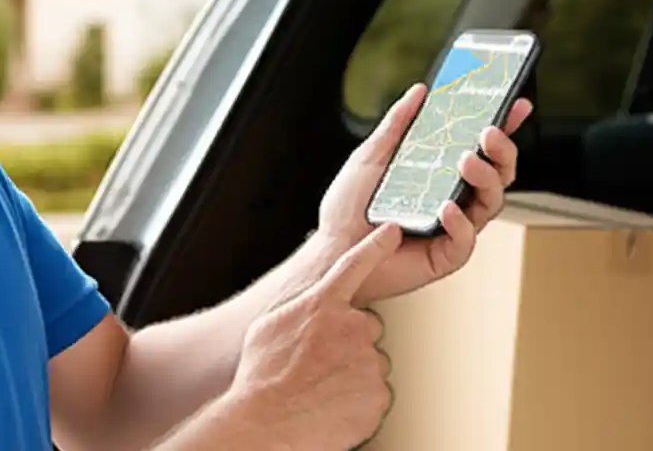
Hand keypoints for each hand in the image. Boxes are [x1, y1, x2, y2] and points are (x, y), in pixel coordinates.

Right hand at [226, 223, 402, 449]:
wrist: (267, 422)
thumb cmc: (261, 377)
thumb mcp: (269, 326)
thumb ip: (299, 306)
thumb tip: (310, 303)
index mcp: (323, 305)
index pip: (356, 264)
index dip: (376, 245)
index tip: (391, 231)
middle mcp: (352, 327)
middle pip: (364, 327)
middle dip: (348, 343)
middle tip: (322, 362)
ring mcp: (368, 361)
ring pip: (370, 361)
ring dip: (353, 372)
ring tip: (323, 387)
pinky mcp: (378, 394)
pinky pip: (374, 392)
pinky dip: (358, 400)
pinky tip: (333, 404)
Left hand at [317, 83, 532, 305]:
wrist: (329, 248)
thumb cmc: (348, 207)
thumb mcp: (371, 155)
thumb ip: (397, 124)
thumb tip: (420, 91)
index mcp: (441, 174)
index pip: (482, 149)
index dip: (504, 127)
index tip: (516, 104)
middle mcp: (454, 199)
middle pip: (497, 174)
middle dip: (502, 151)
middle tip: (488, 132)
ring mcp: (453, 228)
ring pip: (491, 203)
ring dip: (485, 178)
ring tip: (466, 160)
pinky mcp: (445, 257)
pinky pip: (466, 240)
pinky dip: (460, 222)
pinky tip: (446, 207)